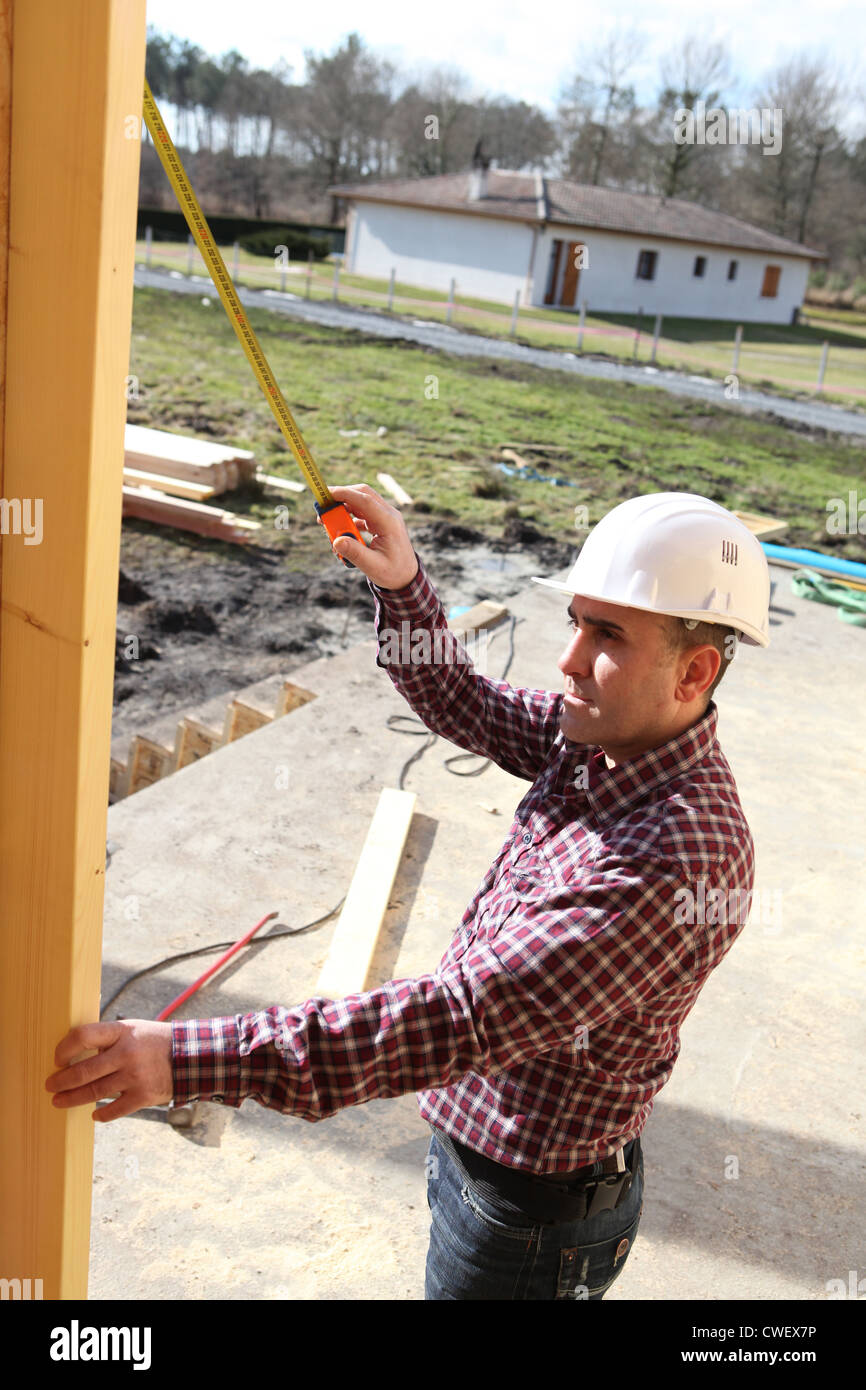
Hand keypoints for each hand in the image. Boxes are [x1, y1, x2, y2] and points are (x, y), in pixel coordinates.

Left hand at [45, 1019, 173, 1122]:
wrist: (190, 1055)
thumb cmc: (153, 1042)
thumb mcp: (132, 1029)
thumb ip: (107, 1038)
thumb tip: (73, 1047)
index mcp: (121, 1032)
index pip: (83, 1036)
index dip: (64, 1049)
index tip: (57, 1059)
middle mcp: (126, 1053)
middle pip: (84, 1071)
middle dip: (61, 1081)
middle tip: (50, 1086)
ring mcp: (135, 1076)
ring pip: (94, 1093)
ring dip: (72, 1099)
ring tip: (59, 1101)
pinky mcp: (144, 1096)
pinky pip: (114, 1110)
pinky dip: (101, 1115)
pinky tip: (94, 1115)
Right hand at [324, 484, 418, 589]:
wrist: (407, 576)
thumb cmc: (393, 572)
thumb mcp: (373, 566)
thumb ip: (355, 553)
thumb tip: (336, 541)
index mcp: (389, 522)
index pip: (365, 500)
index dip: (344, 494)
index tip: (326, 494)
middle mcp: (389, 515)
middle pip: (363, 494)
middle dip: (341, 496)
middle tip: (323, 507)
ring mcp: (385, 516)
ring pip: (361, 502)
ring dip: (344, 507)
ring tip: (328, 522)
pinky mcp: (381, 521)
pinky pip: (362, 512)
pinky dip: (349, 517)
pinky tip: (342, 531)